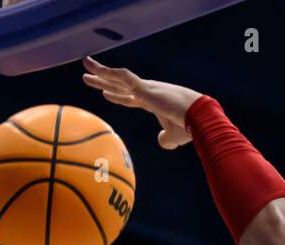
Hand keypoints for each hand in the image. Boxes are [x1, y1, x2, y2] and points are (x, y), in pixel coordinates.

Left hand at [82, 57, 201, 149]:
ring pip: (118, 77)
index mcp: (154, 102)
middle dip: (103, 80)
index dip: (118, 96)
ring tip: (85, 63)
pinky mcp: (146, 88)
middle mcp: (148, 92)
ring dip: (101, 70)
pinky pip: (124, 77)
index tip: (105, 93)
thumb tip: (162, 142)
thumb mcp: (175, 137)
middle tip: (87, 75)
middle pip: (120, 85)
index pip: (131, 98)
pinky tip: (97, 68)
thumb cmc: (191, 128)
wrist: (200, 118)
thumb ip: (167, 139)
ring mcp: (146, 88)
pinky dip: (110, 72)